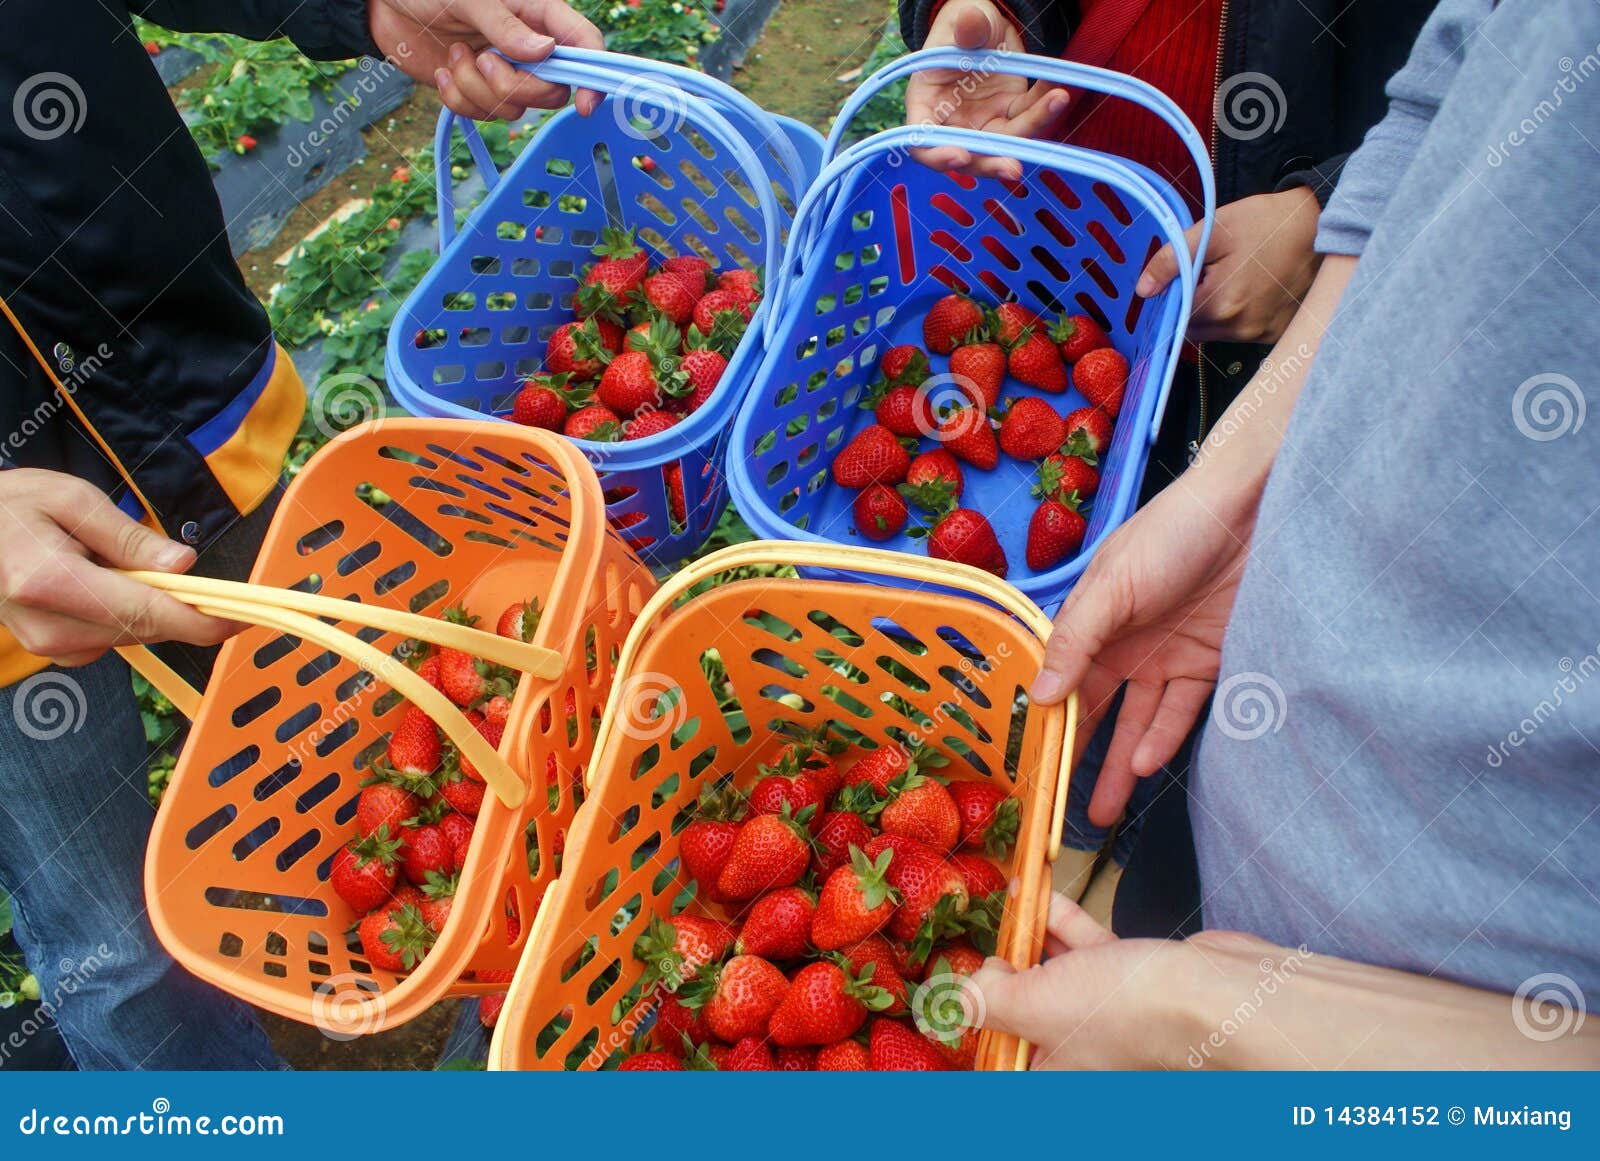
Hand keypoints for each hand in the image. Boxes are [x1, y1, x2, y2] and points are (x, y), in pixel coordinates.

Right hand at [0, 470, 237, 666]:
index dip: (201, 620)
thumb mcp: (72, 500)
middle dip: (183, 606)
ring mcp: (48, 645)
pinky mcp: (54, 650)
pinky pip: (114, 636)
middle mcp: (49, 626)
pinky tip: (104, 583)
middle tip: (200, 577)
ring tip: (115, 562)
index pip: (145, 613)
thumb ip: (129, 537)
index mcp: (51, 583)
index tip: (242, 617)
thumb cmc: (10, 506)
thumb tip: (183, 566)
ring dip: (150, 606)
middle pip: (146, 628)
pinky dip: (127, 613)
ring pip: (134, 635)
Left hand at [369, 0, 604, 120]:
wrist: (386, 7)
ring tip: (455, 55)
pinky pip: (484, 115)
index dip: (592, 77)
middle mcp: (530, 47)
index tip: (583, 104)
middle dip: (515, 86)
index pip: (584, 45)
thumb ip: (506, 26)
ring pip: (515, 107)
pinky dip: (460, 99)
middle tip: (484, 61)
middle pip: (551, 91)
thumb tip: (544, 51)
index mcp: (539, 14)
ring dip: (478, 89)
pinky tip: (445, 73)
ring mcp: (506, 72)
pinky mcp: (480, 92)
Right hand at [904, 0, 1069, 179]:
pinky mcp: (1008, 114)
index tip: (961, 155)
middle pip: (967, 157)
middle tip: (1012, 168)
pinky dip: (1044, 106)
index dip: (938, 155)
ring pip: (1003, 144)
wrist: (982, 24)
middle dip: (990, 164)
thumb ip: (964, 28)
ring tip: (1056, 102)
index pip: (923, 141)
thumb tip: (969, 21)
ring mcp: (982, 122)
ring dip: (1030, 134)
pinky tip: (1057, 88)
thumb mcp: (958, 22)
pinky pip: (1028, 116)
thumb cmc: (958, 26)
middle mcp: (952, 122)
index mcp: (925, 104)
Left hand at [971, 894, 1599, 1069]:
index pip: (994, 1059)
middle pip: (1017, 1012)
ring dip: (1027, 938)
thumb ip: (988, 1001)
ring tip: (1001, 902)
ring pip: (1050, 974)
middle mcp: (1075, 1055)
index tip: (941, 988)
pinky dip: (1065, 926)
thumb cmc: (1130, 1010)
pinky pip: (1084, 954)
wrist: (1223, 995)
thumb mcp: (1036, 1003)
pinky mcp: (1133, 984)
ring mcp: (1105, 1017)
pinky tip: (1041, 895)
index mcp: (1050, 1077)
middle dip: (996, 971)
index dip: (969, 1025)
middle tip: (968, 935)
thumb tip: (954, 1000)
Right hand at [1031, 468, 1258, 825]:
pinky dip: (1162, 740)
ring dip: (1119, 766)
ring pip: (1136, 724)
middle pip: (1094, 710)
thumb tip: (1039, 693)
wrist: (1254, 511)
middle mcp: (1123, 643)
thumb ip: (1077, 639)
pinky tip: (1145, 766)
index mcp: (1090, 619)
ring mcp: (1165, 656)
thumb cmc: (1174, 530)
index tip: (1024, 763)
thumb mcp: (1112, 583)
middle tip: (1058, 804)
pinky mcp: (1208, 664)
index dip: (1040, 720)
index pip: (1058, 679)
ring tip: (1100, 812)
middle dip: (1075, 756)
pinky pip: (1180, 713)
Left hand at [1137, 187, 1322, 343]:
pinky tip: (1252, 289)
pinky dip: (1238, 316)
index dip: (1173, 295)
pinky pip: (1242, 332)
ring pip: (1217, 333)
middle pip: (1194, 329)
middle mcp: (1241, 329)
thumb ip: (1173, 260)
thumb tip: (1144, 290)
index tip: (1183, 276)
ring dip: (1215, 312)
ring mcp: (1261, 335)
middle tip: (1213, 271)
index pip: (1175, 315)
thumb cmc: (1267, 223)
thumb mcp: (1214, 231)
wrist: (1320, 225)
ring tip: (1236, 277)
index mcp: (1221, 305)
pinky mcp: (1277, 334)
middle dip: (1194, 304)